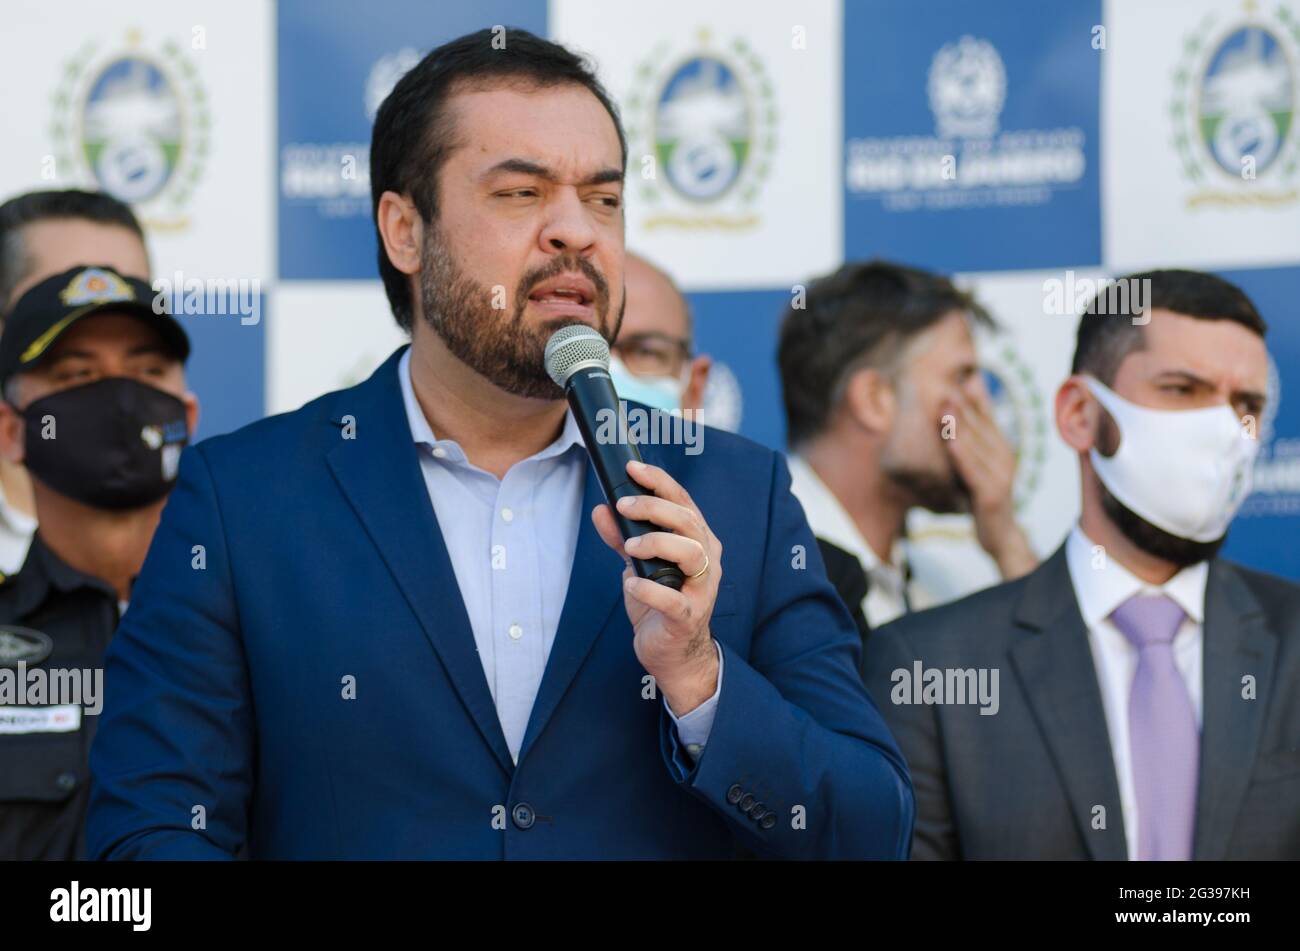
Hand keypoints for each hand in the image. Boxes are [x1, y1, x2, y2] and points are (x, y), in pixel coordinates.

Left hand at [591, 459, 720, 715]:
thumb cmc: (659, 604)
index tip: (632, 468)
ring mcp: (701, 588)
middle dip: (654, 507)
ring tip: (629, 547)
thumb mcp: (637, 565)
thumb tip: (601, 510)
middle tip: (623, 506)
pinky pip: (674, 599)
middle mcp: (706, 559)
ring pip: (692, 553)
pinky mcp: (689, 616)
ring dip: (657, 543)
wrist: (671, 653)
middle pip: (688, 521)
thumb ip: (621, 538)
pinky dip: (649, 589)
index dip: (659, 482)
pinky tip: (631, 584)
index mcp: (696, 540)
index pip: (683, 501)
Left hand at [941, 391, 1037, 578]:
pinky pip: (972, 471)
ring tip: (944, 407)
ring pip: (976, 447)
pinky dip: (961, 455)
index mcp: (1002, 448)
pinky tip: (949, 441)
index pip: (988, 418)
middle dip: (963, 407)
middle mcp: (1004, 458)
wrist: (998, 535)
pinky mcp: (991, 494)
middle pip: (981, 429)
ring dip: (960, 427)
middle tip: (947, 386)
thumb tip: (968, 406)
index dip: (975, 398)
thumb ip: (974, 435)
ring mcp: (1000, 477)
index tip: (963, 375)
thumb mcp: (979, 462)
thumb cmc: (984, 494)